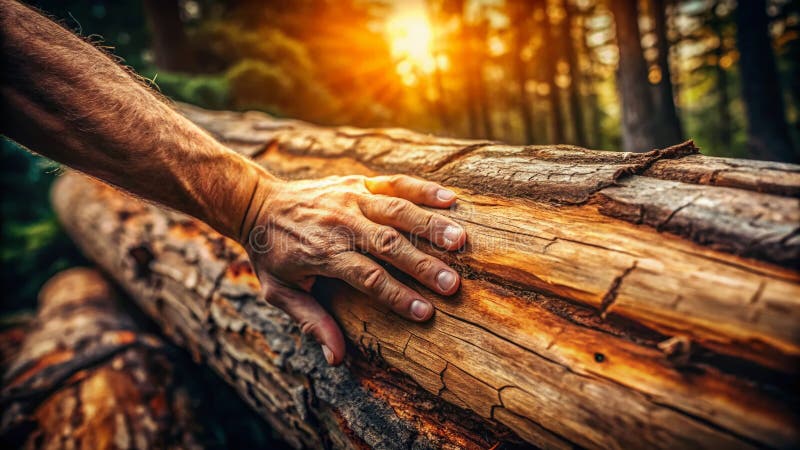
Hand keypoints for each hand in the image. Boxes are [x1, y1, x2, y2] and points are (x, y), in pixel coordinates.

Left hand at [241, 174, 465, 364]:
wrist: (256, 203)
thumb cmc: (271, 254)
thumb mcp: (279, 292)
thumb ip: (310, 321)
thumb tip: (336, 358)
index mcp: (322, 253)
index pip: (367, 277)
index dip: (397, 295)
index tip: (426, 312)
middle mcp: (340, 224)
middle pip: (388, 245)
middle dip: (423, 265)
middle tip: (454, 283)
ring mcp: (350, 199)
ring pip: (397, 211)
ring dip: (430, 226)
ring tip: (461, 240)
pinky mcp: (356, 183)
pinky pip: (394, 183)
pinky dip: (422, 189)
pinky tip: (450, 198)